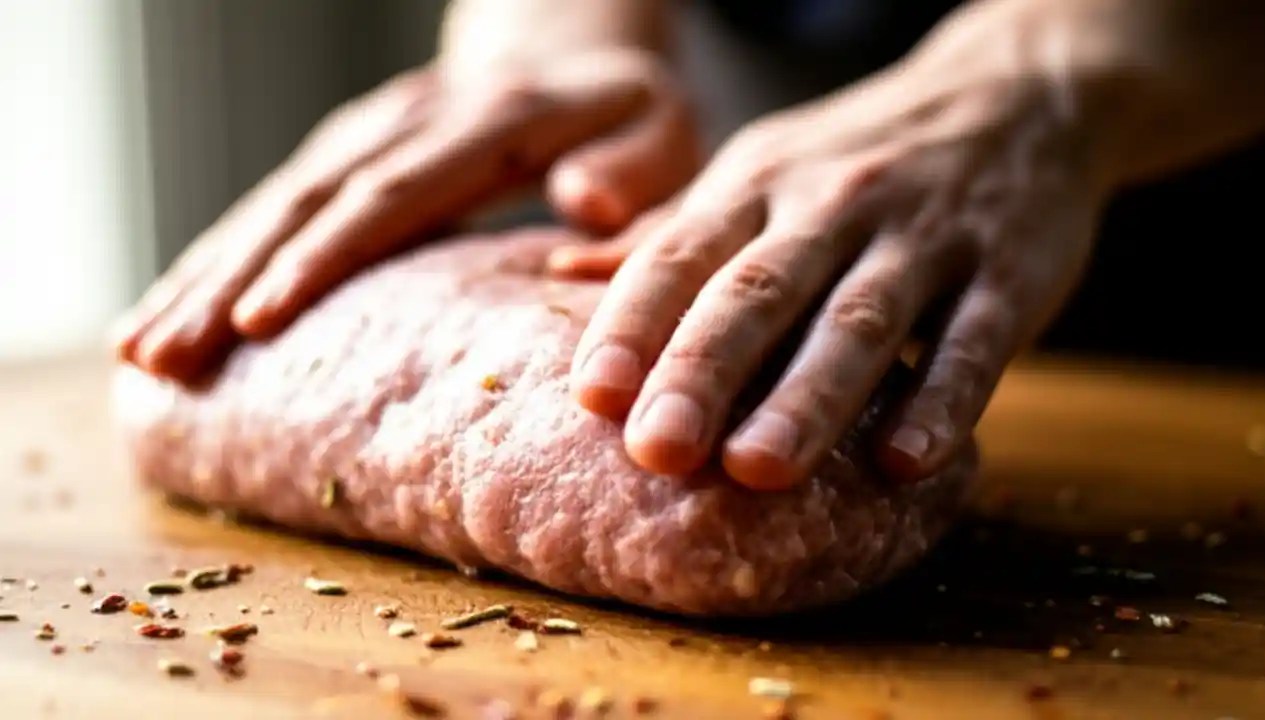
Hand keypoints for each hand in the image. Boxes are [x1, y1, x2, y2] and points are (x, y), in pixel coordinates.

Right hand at [113, 48, 698, 381]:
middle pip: (311, 197)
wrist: (575, 45)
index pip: (397, 189)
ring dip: (203, 272)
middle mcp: (416, 118)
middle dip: (233, 278)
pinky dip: (217, 255)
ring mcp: (374, 129)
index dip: (326, 252)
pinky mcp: (352, 149)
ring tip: (139, 349)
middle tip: (166, 356)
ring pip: (275, 199)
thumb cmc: (631, 116)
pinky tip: (167, 307)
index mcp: (494, 121)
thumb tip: (584, 203)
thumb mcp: (662, 133)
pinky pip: (276, 201)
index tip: (261, 319)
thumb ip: (636, 169)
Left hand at [552, 47, 1103, 487]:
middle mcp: (834, 204)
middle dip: (704, 370)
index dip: (634, 323)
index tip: (592, 395)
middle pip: (760, 291)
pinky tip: (905, 462)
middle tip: (657, 450)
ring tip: (758, 471)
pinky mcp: (1010, 273)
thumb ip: (673, 232)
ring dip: (808, 397)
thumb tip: (559, 275)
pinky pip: (975, 342)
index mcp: (759, 182)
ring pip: (860, 321)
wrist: (1016, 98)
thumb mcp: (760, 171)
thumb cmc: (858, 157)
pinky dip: (942, 400)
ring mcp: (926, 237)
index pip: (682, 253)